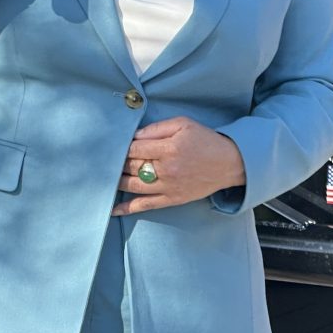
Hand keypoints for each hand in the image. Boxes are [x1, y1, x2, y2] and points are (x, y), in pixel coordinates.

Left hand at [112, 117, 246, 215]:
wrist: (229, 163)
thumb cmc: (205, 140)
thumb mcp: (184, 124)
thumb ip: (157, 128)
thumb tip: (135, 136)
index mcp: (168, 148)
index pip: (134, 149)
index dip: (121, 147)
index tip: (112, 146)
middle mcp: (166, 169)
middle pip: (131, 167)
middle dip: (116, 163)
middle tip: (103, 160)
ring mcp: (168, 187)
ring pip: (133, 186)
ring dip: (116, 182)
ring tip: (104, 178)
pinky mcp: (171, 199)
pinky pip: (145, 206)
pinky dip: (127, 209)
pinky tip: (112, 209)